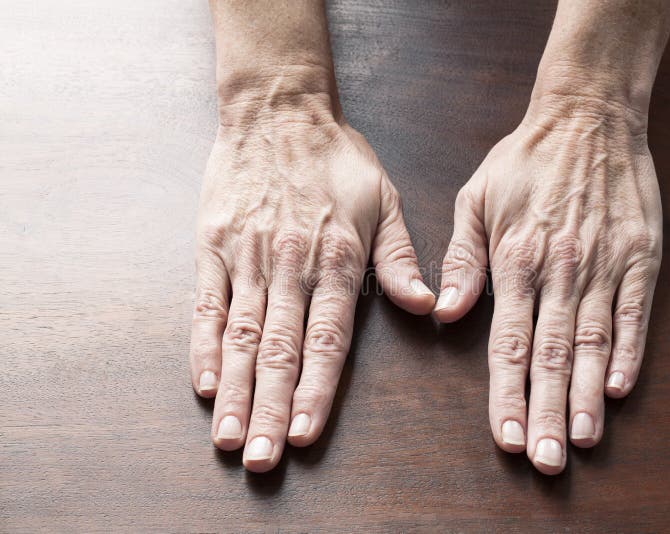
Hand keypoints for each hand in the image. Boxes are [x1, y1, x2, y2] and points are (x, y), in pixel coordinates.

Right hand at [189, 92, 433, 472]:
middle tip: (260, 458)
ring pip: (239, 334)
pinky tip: (204, 384)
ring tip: (227, 437)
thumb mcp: (385, 200)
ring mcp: (248, 256)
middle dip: (268, 408)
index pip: (327, 338)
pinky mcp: (214, 245)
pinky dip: (203, 346)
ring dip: (234, 390)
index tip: (302, 433)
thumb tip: (428, 306)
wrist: (278, 111)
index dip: (314, 389)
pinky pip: (206, 302)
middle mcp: (290, 264)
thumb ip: (400, 258)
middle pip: (278, 348)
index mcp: (336, 258)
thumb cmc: (337, 158)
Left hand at [435, 94, 661, 473]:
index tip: (508, 436)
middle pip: (552, 354)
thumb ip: (461, 258)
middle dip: (547, 411)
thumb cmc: (524, 160)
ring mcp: (602, 264)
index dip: (507, 394)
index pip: (509, 342)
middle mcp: (558, 269)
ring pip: (594, 342)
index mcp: (514, 259)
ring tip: (582, 438)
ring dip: (588, 395)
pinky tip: (622, 388)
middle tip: (546, 459)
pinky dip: (631, 350)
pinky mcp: (639, 256)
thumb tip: (446, 312)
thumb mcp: (475, 199)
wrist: (587, 116)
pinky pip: (635, 312)